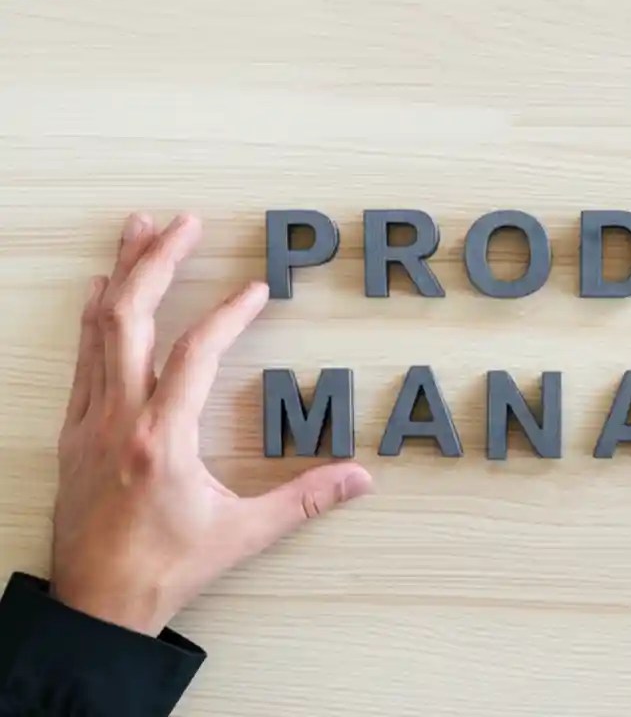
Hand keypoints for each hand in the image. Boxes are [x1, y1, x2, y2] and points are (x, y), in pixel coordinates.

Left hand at [52, 213, 373, 635]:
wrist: (93, 604)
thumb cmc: (162, 570)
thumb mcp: (242, 535)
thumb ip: (304, 500)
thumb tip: (359, 478)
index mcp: (160, 439)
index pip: (195, 353)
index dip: (228, 313)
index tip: (256, 288)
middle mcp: (117, 418)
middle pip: (129, 317)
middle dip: (156, 262)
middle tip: (183, 222)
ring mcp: (88, 420)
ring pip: (96, 328)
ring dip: (120, 274)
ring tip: (139, 230)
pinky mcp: (74, 431)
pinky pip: (82, 354)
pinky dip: (95, 314)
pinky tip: (103, 292)